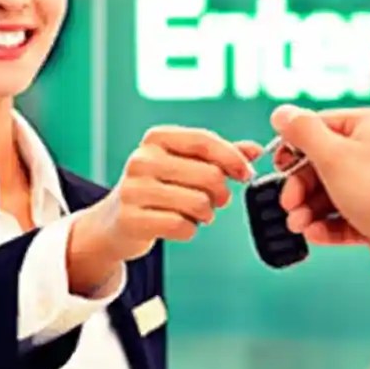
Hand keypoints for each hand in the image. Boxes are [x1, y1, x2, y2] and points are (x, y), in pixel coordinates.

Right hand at [67, 126, 262, 293]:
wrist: (113, 223)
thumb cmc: (158, 188)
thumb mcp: (183, 163)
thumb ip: (219, 155)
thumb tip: (256, 150)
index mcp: (156, 138)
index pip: (205, 141)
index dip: (233, 158)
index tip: (246, 174)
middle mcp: (142, 159)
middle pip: (209, 176)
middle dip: (222, 193)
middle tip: (218, 200)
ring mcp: (134, 190)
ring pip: (199, 203)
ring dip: (206, 213)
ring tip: (197, 213)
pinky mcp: (132, 219)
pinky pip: (183, 226)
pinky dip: (190, 230)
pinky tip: (180, 225)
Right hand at [269, 105, 369, 283]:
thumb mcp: (333, 155)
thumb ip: (303, 132)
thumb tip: (281, 113)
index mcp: (368, 126)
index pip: (318, 126)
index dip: (294, 148)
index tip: (278, 168)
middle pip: (320, 164)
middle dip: (299, 187)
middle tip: (289, 205)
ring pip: (328, 194)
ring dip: (308, 210)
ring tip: (299, 225)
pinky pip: (342, 218)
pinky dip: (325, 226)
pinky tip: (315, 234)